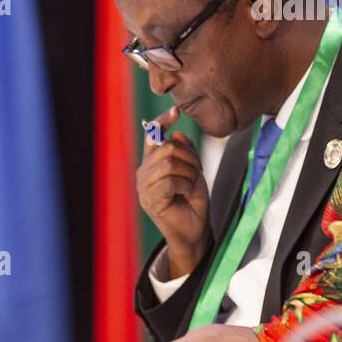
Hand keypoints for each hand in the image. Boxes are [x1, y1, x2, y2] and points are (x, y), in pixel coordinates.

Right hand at [136, 105, 209, 276]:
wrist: (193, 231)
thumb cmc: (192, 201)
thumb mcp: (193, 171)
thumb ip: (185, 152)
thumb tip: (176, 133)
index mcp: (151, 163)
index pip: (151, 135)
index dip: (162, 121)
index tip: (175, 111)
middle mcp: (144, 173)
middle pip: (167, 147)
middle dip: (190, 157)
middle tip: (197, 172)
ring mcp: (145, 187)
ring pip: (170, 163)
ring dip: (190, 173)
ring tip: (192, 184)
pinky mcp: (151, 200)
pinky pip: (171, 181)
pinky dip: (186, 185)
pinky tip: (187, 194)